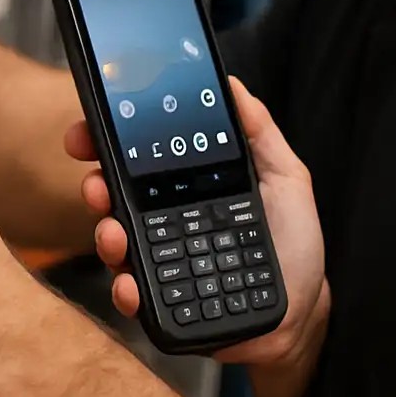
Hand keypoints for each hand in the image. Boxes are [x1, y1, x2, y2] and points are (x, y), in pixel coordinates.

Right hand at [66, 77, 328, 367]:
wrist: (304, 311)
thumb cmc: (294, 245)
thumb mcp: (286, 179)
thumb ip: (260, 132)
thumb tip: (233, 85)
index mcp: (186, 188)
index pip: (139, 158)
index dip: (108, 141)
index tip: (91, 128)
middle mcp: (165, 221)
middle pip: (115, 197)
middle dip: (96, 185)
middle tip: (96, 183)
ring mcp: (160, 262)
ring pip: (116, 243)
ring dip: (106, 235)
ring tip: (115, 233)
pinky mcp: (163, 303)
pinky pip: (133, 295)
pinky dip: (125, 289)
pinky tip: (132, 283)